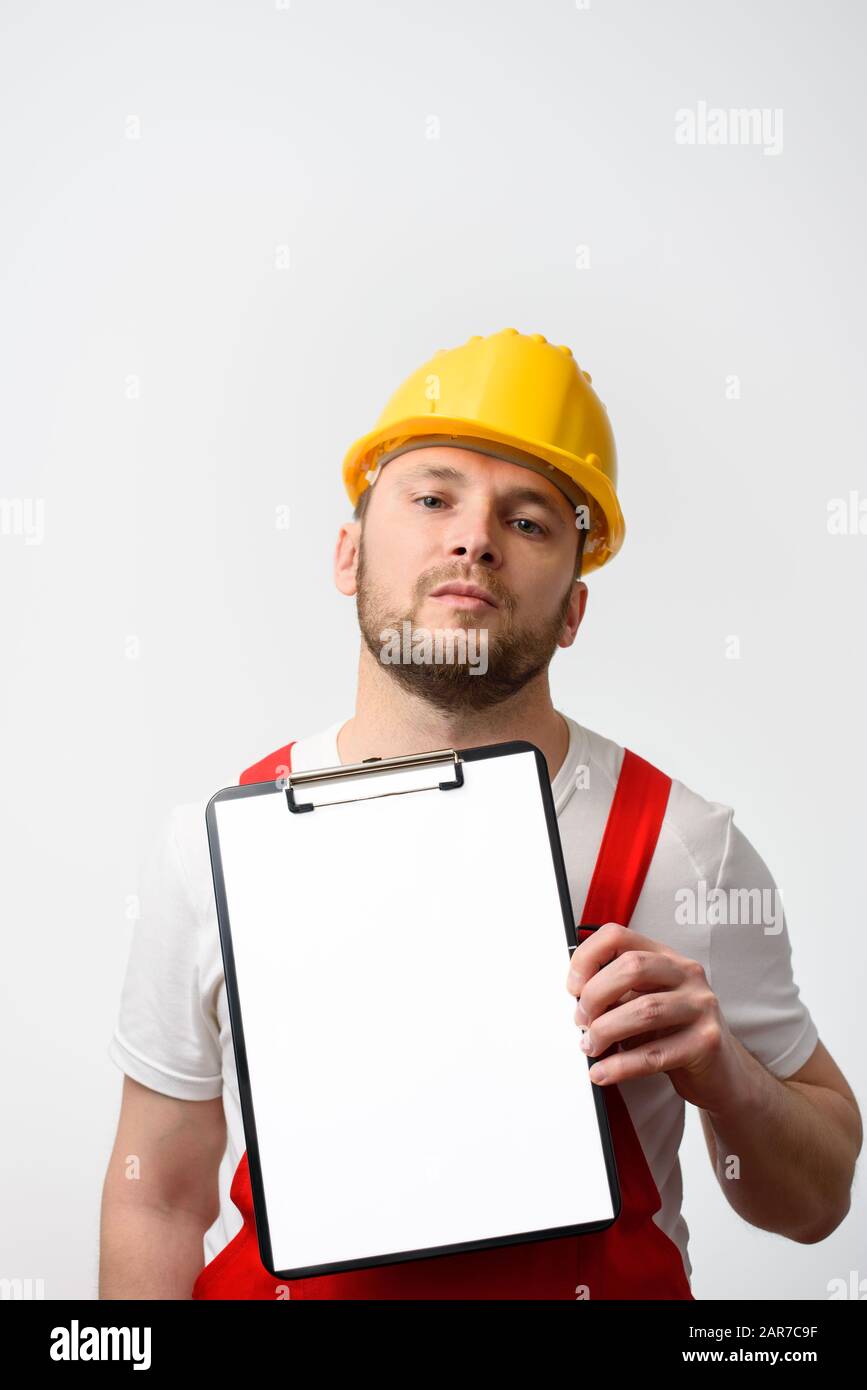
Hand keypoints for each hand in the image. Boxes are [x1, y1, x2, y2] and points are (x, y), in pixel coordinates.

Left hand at [565, 922, 741, 1109]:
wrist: (722, 1072)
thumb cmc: (676, 1034)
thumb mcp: (644, 1003)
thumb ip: (616, 994)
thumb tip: (575, 1000)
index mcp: (666, 957)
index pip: (618, 936)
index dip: (587, 957)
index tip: (573, 986)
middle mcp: (686, 974)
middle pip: (631, 966)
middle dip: (595, 995)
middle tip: (581, 1020)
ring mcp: (700, 1006)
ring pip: (644, 1009)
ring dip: (605, 1031)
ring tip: (590, 1046)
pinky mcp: (706, 1042)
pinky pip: (655, 1053)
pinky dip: (621, 1065)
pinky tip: (603, 1072)